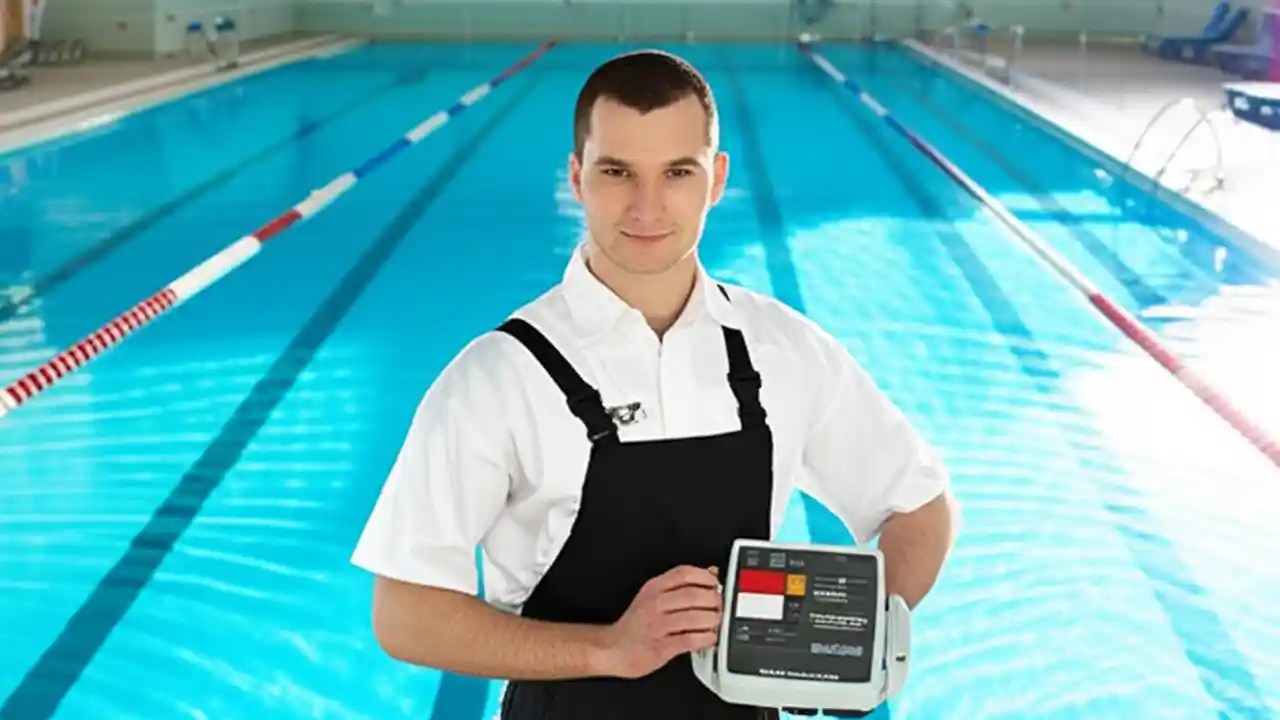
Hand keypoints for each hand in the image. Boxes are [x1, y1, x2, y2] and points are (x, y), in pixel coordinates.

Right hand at [600, 565, 722, 678]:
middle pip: (693, 594)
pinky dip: (706, 639)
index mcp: (654, 587)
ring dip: (713, 620)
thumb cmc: (637, 623)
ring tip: (716, 622)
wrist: (614, 648)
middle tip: (720, 606)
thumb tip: (711, 572)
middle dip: (714, 600)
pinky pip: (691, 640)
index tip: (716, 584)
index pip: (684, 573)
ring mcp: (657, 625)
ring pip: (695, 617)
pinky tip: (709, 638)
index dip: (705, 577)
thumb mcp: (654, 596)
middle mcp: (655, 604)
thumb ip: (682, 584)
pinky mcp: (661, 647)